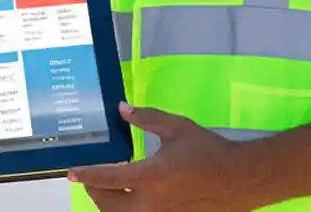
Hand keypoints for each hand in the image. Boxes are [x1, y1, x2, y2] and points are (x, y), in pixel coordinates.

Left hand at [68, 102, 255, 211]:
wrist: (239, 179)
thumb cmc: (208, 151)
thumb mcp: (177, 128)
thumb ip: (147, 118)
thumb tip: (122, 109)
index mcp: (150, 177)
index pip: (108, 178)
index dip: (86, 175)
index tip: (71, 172)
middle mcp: (150, 203)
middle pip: (108, 204)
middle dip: (94, 191)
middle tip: (91, 178)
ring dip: (110, 204)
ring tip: (109, 189)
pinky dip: (129, 209)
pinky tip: (133, 197)